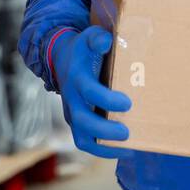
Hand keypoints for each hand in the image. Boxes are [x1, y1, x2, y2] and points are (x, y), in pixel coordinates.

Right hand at [54, 27, 132, 157]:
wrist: (62, 59)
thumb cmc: (83, 49)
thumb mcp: (88, 38)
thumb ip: (96, 38)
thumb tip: (105, 42)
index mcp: (77, 77)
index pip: (89, 91)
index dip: (107, 99)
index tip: (127, 102)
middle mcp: (72, 98)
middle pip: (83, 120)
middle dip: (105, 130)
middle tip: (127, 132)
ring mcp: (73, 113)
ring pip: (82, 137)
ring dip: (104, 147)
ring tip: (128, 148)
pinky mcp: (76, 123)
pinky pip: (85, 142)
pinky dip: (102, 151)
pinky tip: (124, 151)